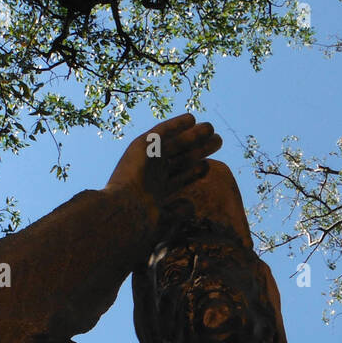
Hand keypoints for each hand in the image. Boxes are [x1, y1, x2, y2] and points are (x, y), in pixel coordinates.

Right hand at [103, 114, 222, 222]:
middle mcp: (152, 174)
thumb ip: (179, 213)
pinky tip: (191, 118)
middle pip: (180, 159)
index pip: (178, 178)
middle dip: (199, 150)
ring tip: (211, 128)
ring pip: (174, 144)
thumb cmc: (143, 224)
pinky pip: (161, 131)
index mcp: (156, 192)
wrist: (124, 213)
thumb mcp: (165, 222)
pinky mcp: (141, 146)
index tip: (208, 166)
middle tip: (217, 141)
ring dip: (192, 135)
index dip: (194, 172)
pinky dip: (175, 124)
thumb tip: (191, 205)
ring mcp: (146, 160)